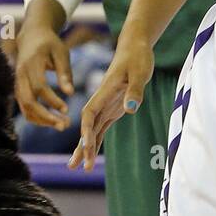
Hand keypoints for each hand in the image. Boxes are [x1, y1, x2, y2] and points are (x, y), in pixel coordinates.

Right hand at [15, 18, 74, 131]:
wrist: (31, 36)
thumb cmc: (50, 43)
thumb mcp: (61, 52)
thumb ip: (65, 72)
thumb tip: (70, 93)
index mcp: (31, 63)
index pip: (39, 87)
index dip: (52, 100)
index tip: (67, 109)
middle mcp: (21, 75)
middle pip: (29, 101)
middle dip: (46, 117)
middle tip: (64, 126)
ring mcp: (17, 84)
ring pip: (26, 108)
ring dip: (43, 121)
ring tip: (62, 125)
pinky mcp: (19, 90)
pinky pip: (26, 109)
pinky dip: (38, 118)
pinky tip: (53, 120)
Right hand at [70, 32, 153, 170]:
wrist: (135, 47)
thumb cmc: (138, 57)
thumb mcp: (139, 72)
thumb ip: (135, 90)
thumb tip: (131, 109)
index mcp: (104, 92)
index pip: (89, 114)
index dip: (86, 131)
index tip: (86, 146)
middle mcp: (101, 101)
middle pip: (87, 127)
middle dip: (81, 147)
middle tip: (75, 167)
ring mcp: (105, 106)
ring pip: (92, 131)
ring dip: (85, 149)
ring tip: (79, 168)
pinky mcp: (112, 109)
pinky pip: (101, 128)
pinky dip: (96, 142)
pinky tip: (91, 154)